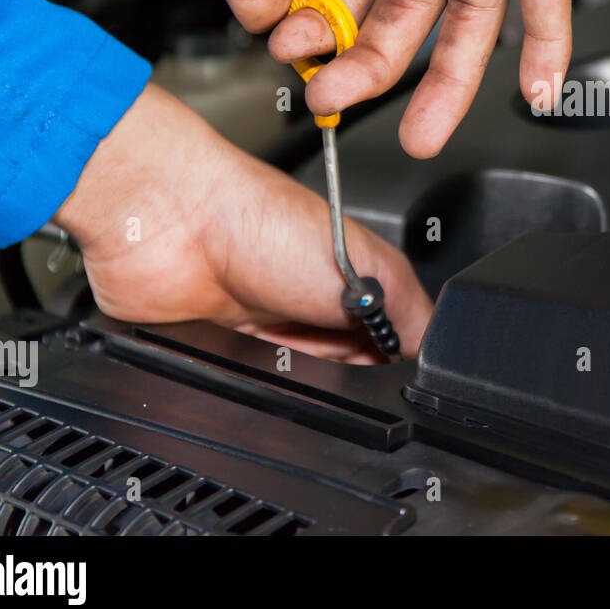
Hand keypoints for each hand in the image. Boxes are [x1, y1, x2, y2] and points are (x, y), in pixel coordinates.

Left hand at [56, 84, 431, 361]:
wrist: (169, 225)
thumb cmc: (263, 219)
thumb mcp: (374, 271)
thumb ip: (416, 319)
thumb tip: (440, 356)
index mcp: (365, 281)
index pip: (401, 344)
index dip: (403, 365)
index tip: (400, 373)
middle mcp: (323, 305)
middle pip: (357, 370)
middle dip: (356, 373)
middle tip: (346, 355)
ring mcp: (278, 328)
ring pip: (311, 385)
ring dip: (309, 378)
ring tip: (298, 348)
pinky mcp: (234, 349)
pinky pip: (261, 389)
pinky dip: (266, 385)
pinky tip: (266, 363)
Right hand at [179, 0, 571, 158]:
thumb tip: (269, 26)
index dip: (328, 37)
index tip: (300, 64)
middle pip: (409, 5)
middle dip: (375, 68)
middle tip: (344, 106)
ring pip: (471, 4)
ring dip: (445, 77)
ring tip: (419, 132)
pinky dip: (548, 35)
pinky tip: (540, 88)